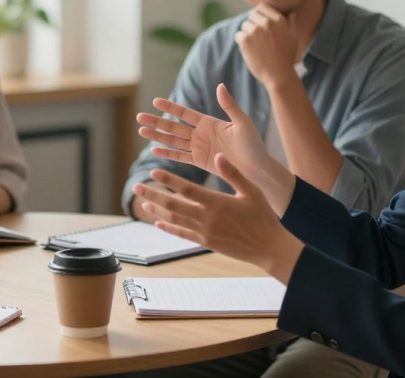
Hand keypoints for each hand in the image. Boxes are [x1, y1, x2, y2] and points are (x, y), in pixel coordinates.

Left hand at [133, 154, 303, 282]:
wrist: (268, 247)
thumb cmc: (263, 217)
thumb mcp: (251, 191)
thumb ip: (232, 173)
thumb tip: (217, 156)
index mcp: (217, 202)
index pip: (187, 189)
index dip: (169, 180)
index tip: (153, 171)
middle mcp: (207, 218)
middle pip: (173, 205)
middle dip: (153, 194)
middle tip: (136, 186)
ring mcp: (204, 232)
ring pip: (175, 219)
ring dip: (157, 209)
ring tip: (143, 201)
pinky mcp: (205, 242)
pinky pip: (182, 234)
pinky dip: (169, 227)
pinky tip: (158, 222)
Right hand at [137, 83, 267, 177]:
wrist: (257, 168)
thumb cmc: (254, 144)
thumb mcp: (242, 122)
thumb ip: (229, 105)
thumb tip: (220, 85)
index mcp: (209, 122)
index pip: (184, 113)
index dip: (170, 107)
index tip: (155, 101)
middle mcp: (201, 134)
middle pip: (173, 126)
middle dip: (156, 122)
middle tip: (139, 117)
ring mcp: (199, 148)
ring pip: (173, 141)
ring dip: (157, 136)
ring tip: (141, 131)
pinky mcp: (200, 162)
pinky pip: (180, 156)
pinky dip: (167, 154)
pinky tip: (153, 150)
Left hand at [236, 5, 299, 88]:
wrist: (279, 75)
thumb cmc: (287, 57)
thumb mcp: (293, 37)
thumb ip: (290, 22)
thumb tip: (291, 12)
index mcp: (278, 19)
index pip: (261, 7)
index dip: (259, 15)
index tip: (260, 24)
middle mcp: (267, 22)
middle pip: (251, 16)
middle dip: (253, 25)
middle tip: (258, 39)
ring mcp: (255, 31)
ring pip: (244, 26)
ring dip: (247, 34)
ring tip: (256, 47)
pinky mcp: (245, 40)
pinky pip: (238, 35)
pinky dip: (241, 42)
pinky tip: (250, 51)